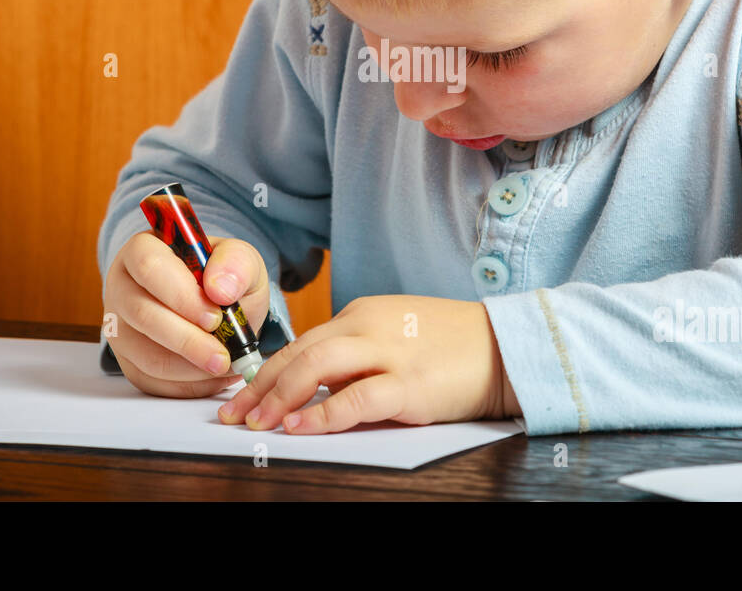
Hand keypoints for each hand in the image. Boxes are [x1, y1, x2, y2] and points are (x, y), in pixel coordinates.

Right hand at [102, 231, 270, 397]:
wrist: (218, 305)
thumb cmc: (222, 276)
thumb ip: (236, 263)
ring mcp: (120, 326)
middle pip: (142, 314)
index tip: (215, 316)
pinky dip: (185, 385)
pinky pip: (150, 379)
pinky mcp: (127, 360)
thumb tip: (220, 289)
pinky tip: (212, 377)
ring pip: (144, 354)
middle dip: (188, 340)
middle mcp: (122, 286)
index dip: (181, 294)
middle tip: (223, 355)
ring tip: (224, 366)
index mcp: (143, 250)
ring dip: (189, 368)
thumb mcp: (239, 259)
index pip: (148, 265)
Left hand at [216, 294, 520, 432]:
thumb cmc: (451, 346)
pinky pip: (355, 397)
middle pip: (299, 353)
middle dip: (260, 387)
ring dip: (280, 397)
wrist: (506, 346)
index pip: (301, 343)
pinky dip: (322, 413)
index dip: (265, 372)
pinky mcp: (410, 383)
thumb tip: (313, 385)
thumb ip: (356, 354)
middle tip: (235, 415)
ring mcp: (389, 352)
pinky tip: (300, 427)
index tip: (241, 396)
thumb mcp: (395, 337)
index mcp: (362, 314)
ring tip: (257, 423)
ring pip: (317, 367)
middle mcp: (369, 326)